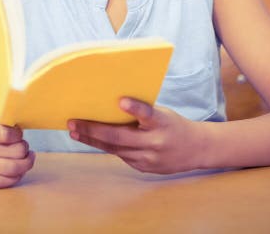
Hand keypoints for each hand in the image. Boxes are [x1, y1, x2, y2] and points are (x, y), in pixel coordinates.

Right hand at [0, 89, 34, 188]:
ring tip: (26, 157)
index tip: (18, 133)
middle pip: (16, 153)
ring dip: (25, 163)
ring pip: (13, 169)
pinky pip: (6, 182)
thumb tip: (18, 96)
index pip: (6, 134)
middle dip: (25, 149)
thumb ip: (7, 109)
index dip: (18, 135)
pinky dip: (17, 176)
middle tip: (23, 146)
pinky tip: (18, 169)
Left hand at [68, 98, 201, 173]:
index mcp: (162, 123)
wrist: (196, 150)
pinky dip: (105, 146)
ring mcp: (149, 158)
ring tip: (74, 132)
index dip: (135, 108)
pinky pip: (121, 155)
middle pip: (120, 137)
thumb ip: (141, 112)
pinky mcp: (144, 168)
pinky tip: (90, 139)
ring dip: (92, 140)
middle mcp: (155, 142)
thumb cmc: (173, 124)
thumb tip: (111, 105)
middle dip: (93, 130)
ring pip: (115, 149)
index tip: (121, 101)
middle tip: (73, 122)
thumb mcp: (163, 114)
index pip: (148, 114)